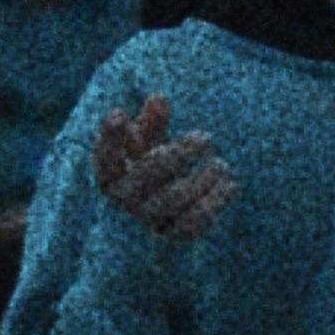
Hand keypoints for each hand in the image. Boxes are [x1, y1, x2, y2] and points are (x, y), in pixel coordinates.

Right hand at [95, 93, 232, 246]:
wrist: (156, 221)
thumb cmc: (148, 171)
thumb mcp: (143, 146)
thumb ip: (149, 124)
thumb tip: (159, 99)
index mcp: (111, 176)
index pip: (105, 157)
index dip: (110, 136)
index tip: (119, 113)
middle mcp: (125, 199)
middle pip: (147, 174)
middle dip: (177, 153)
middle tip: (205, 137)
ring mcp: (147, 219)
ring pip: (173, 199)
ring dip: (201, 179)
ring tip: (220, 164)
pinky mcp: (171, 235)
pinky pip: (193, 223)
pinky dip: (213, 203)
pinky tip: (230, 184)